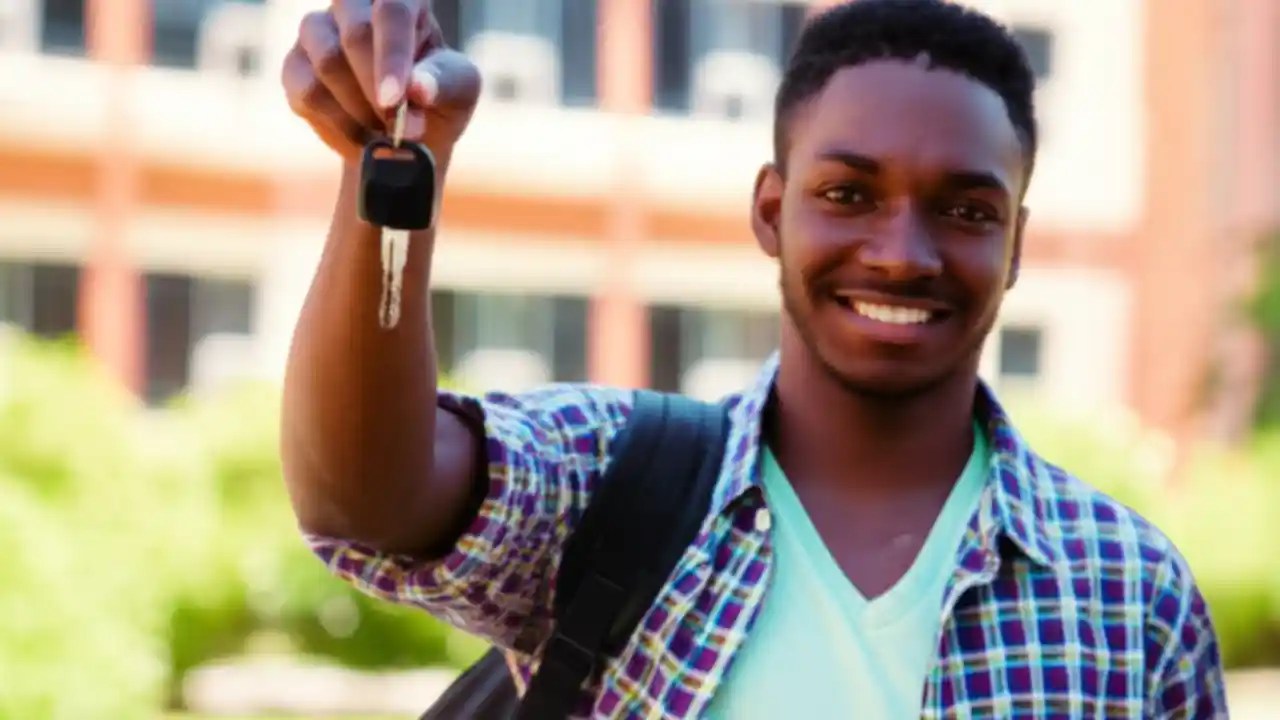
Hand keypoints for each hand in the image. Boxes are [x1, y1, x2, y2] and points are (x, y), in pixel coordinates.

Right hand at [282, 0, 481, 163]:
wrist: (402, 132)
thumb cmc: (437, 99)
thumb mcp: (459, 92)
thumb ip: (445, 83)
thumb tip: (418, 88)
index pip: (392, 11)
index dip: (392, 56)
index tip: (394, 101)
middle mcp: (354, 4)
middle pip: (355, 35)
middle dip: (378, 92)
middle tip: (402, 131)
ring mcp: (318, 30)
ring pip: (328, 64)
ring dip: (360, 111)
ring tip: (386, 134)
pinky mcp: (295, 65)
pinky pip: (307, 93)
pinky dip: (339, 126)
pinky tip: (361, 137)